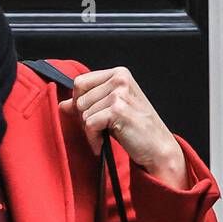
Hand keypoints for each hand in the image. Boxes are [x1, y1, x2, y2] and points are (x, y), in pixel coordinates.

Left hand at [59, 66, 186, 188]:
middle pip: (79, 98)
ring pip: (83, 112)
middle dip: (84, 118)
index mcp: (119, 74)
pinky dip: (93, 139)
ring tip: (104, 137)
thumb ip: (89, 103)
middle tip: (99, 130)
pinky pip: (89, 125)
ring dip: (90, 131)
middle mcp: (120, 79)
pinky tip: (102, 144)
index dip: (79, 102)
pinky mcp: (117, 110)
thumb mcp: (112, 110)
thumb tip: (63, 104)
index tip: (90, 117)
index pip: (80, 82)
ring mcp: (119, 93)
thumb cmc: (137, 129)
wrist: (158, 148)